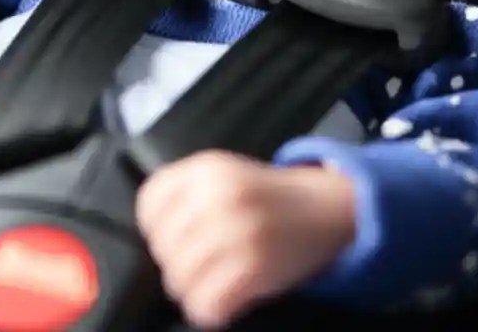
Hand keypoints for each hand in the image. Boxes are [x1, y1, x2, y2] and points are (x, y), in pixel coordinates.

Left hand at [136, 150, 355, 328]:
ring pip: (180, 280)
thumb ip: (186, 195)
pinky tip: (226, 299)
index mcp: (207, 168)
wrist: (328, 207)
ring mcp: (238, 231)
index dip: (158, 228)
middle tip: (203, 263)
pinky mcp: (255, 266)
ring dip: (193, 289)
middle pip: (163, 249)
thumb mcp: (226, 175)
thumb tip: (153, 238)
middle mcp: (220, 196)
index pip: (149, 204)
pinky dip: (212, 309)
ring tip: (215, 282)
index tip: (177, 236)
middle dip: (177, 263)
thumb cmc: (271, 199)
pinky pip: (207, 303)